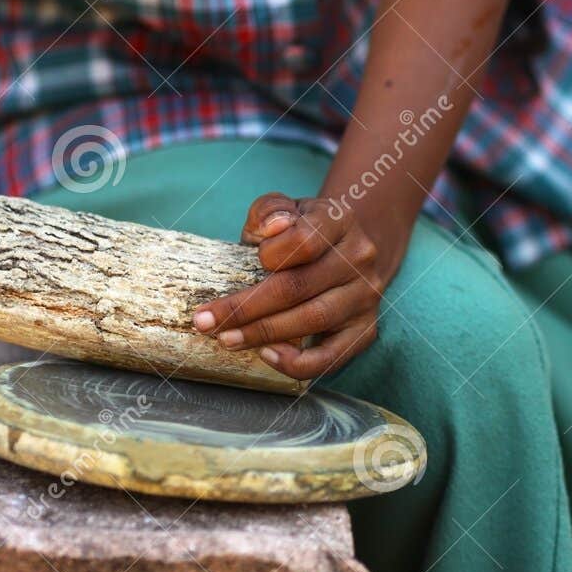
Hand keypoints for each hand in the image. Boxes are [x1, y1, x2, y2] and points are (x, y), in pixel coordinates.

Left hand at [191, 194, 384, 380]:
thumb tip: (270, 229)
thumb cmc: (304, 231)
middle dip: (245, 307)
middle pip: (299, 286)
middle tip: (205, 322)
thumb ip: (269, 210)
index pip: (304, 240)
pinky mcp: (365, 329)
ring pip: (313, 319)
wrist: (348, 250)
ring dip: (263, 333)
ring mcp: (365, 297)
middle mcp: (359, 259)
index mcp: (340, 221)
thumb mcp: (285, 210)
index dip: (270, 254)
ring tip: (227, 339)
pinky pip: (332, 356)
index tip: (250, 257)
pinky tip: (268, 354)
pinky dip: (298, 362)